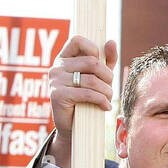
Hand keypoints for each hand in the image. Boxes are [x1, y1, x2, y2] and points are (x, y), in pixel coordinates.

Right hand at [48, 36, 118, 167]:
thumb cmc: (87, 99)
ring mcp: (56, 80)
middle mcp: (57, 66)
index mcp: (64, 58)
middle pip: (92, 62)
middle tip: (109, 88)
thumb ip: (106, 61)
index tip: (102, 65)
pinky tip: (105, 107)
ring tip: (107, 99)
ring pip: (92, 80)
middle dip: (107, 76)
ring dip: (106, 91)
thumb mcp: (99, 78)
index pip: (77, 40)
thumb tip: (111, 41)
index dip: (94, 50)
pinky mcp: (58, 95)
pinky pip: (87, 93)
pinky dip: (101, 101)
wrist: (74, 127)